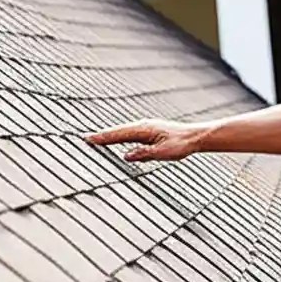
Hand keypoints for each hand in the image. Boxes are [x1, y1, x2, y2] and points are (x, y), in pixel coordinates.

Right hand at [83, 118, 204, 161]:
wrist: (195, 136)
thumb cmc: (182, 145)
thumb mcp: (163, 153)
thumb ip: (144, 154)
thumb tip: (126, 155)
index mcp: (144, 130)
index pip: (118, 135)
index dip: (103, 138)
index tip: (88, 139)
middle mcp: (143, 126)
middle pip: (118, 131)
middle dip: (102, 135)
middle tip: (85, 138)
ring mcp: (147, 127)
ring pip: (123, 130)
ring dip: (110, 134)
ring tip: (96, 139)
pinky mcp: (150, 130)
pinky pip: (130, 132)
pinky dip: (120, 135)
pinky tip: (117, 138)